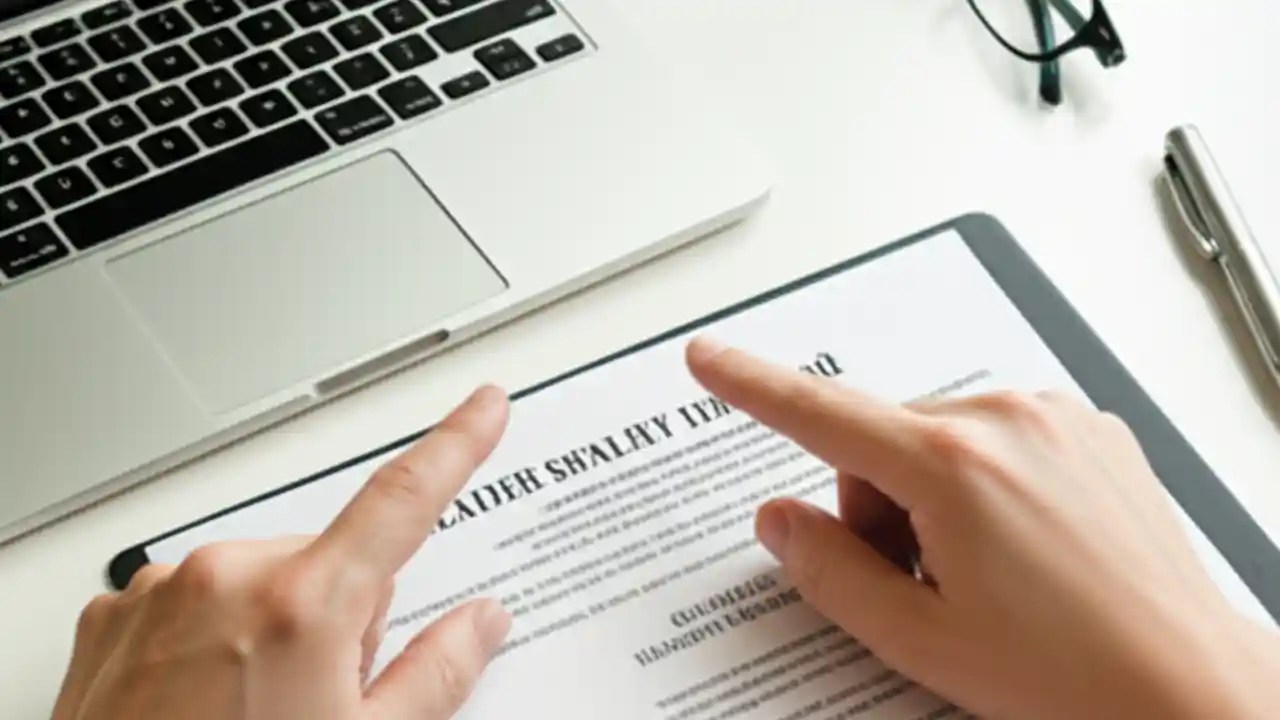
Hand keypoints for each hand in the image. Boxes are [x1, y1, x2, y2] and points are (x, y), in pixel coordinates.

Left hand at [53, 387, 512, 719]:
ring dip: (273, 629)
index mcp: (301, 606)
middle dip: (341, 618)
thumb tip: (481, 622)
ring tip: (253, 710)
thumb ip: (436, 675)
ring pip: (261, 582)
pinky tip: (205, 703)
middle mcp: (226, 578)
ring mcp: (162, 594)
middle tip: (319, 696)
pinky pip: (195, 600)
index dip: (455, 447)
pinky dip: (209, 639)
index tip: (482, 407)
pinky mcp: (114, 615)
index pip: (403, 501)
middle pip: (330, 563)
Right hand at [686, 338, 1279, 718]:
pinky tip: (1021, 550)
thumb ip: (829, 572)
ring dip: (932, 498)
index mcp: (955, 466)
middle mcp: (1007, 420)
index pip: (821, 413)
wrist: (1190, 690)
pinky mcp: (1089, 430)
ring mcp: (1056, 420)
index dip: (752, 386)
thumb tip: (780, 521)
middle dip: (877, 507)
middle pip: (882, 441)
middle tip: (920, 584)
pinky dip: (985, 485)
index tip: (708, 358)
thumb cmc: (1073, 677)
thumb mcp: (919, 640)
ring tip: (982, 576)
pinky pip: (997, 438)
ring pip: (939, 440)